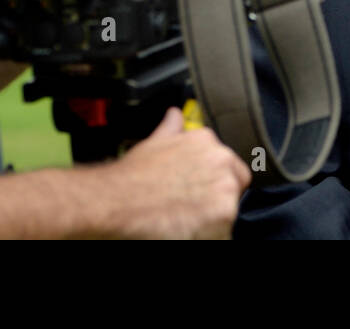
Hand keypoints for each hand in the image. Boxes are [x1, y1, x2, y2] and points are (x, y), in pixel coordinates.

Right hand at [104, 108, 251, 238]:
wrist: (116, 200)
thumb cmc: (132, 177)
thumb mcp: (154, 142)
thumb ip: (172, 128)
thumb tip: (174, 115)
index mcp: (208, 142)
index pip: (230, 166)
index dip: (217, 183)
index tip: (203, 192)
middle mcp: (221, 160)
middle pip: (234, 189)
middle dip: (217, 201)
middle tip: (190, 209)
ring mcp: (225, 186)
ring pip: (229, 211)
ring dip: (212, 220)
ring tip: (184, 219)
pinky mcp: (224, 213)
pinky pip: (224, 231)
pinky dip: (208, 235)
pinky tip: (185, 229)